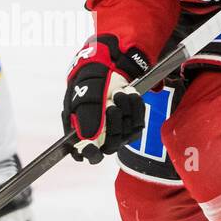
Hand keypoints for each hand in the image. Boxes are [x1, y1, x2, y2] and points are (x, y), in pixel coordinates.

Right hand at [62, 35, 150, 163]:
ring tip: (119, 92)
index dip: (89, 153)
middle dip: (113, 122)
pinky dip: (136, 107)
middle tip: (110, 102)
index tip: (91, 146)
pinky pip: (138, 124)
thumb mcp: (82, 98)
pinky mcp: (132, 125)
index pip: (86, 154)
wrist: (107, 66)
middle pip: (111, 145)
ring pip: (126, 134)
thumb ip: (86, 120)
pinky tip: (130, 94)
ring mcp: (117, 131)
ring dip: (125, 110)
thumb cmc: (89, 83)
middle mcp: (100, 136)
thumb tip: (89, 141)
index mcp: (82, 132)